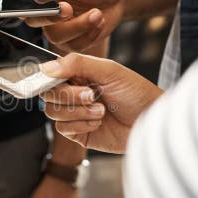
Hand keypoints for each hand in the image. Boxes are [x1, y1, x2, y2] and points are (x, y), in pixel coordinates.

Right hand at [22, 0, 122, 51]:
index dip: (30, 4)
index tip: (46, 0)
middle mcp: (45, 10)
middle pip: (34, 21)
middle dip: (52, 17)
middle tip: (69, 8)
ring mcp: (57, 28)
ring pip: (56, 37)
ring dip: (79, 26)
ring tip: (97, 13)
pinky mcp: (72, 41)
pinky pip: (74, 46)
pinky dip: (90, 35)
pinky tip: (99, 21)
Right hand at [39, 53, 163, 152]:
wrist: (151, 121)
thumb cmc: (136, 92)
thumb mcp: (109, 70)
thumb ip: (77, 63)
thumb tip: (46, 68)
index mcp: (78, 75)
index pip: (50, 75)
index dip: (49, 78)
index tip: (59, 80)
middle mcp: (74, 94)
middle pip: (48, 95)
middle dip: (69, 96)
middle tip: (92, 95)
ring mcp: (75, 114)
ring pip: (53, 112)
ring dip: (78, 111)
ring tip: (102, 111)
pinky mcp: (79, 133)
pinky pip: (63, 129)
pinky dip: (80, 125)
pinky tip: (98, 123)